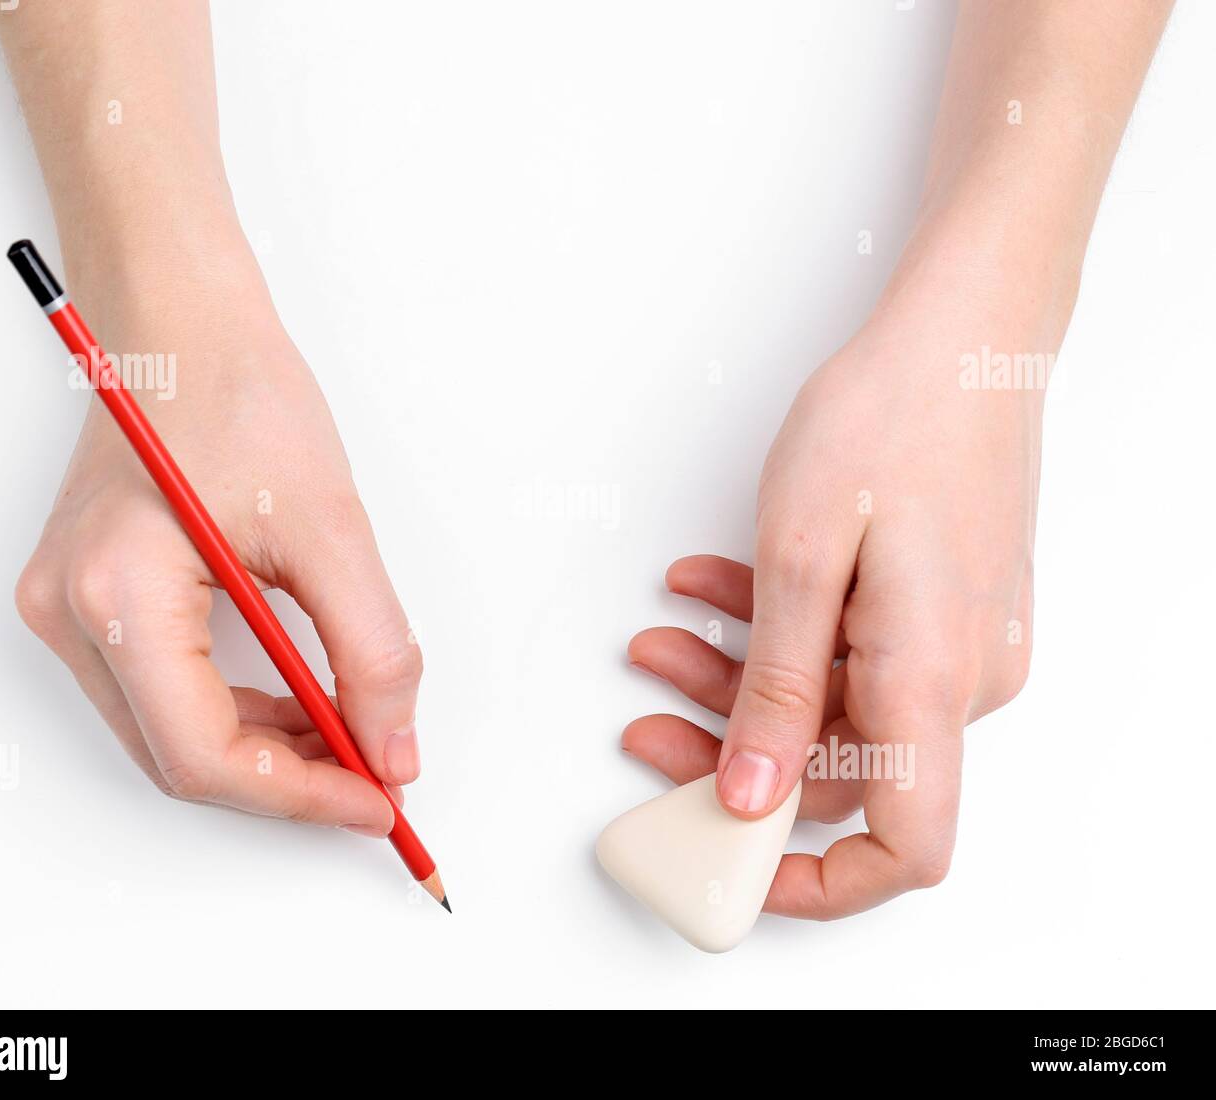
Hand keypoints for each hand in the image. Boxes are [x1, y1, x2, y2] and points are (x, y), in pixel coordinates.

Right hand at [15, 250, 420, 835]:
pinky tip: (297, 698)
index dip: (303, 795)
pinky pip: (161, 691)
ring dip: (265, 748)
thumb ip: (372, 650)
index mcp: (116, 595)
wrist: (182, 320)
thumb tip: (392, 747)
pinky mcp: (87, 597)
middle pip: (183, 757)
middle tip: (373, 775)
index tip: (377, 799)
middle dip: (288, 779)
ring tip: (347, 734)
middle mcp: (71, 614)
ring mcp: (68, 609)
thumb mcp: (330, 528)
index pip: (206, 756)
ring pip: (172, 732)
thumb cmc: (238, 391)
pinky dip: (235, 708)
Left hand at [625, 297, 1044, 918]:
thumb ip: (777, 692)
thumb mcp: (799, 557)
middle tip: (646, 719)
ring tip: (664, 636)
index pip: (904, 846)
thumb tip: (751, 795)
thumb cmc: (891, 418)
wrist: (964, 333)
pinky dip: (785, 639)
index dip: (819, 881)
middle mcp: (962, 678)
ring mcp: (960, 644)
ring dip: (743, 683)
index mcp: (934, 678)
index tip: (731, 859)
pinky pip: (857, 657)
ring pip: (837, 707)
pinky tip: (717, 595)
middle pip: (840, 769)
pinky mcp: (945, 610)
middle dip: (729, 751)